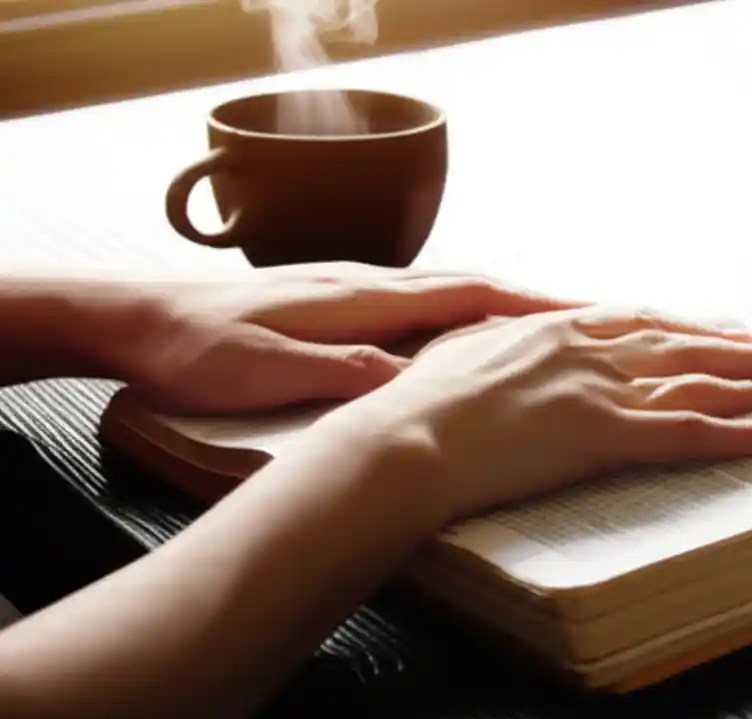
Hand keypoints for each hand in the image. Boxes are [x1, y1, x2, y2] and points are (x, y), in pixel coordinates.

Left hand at [109, 263, 581, 413]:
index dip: (526, 305)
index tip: (583, 313)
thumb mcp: (263, 371)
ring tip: (546, 323)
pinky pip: (418, 299)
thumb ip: (338, 371)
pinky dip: (460, 309)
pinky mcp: (332, 296)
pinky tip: (463, 329)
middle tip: (589, 316)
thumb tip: (414, 378)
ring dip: (498, 302)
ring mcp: (350, 284)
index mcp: (360, 298)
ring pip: (444, 289)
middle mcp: (365, 281)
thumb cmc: (195, 349)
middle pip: (467, 284)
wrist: (135, 316)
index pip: (463, 295)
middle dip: (530, 299)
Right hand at [330, 307, 751, 521]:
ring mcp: (603, 389)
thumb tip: (506, 336)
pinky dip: (740, 435)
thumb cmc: (421, 400)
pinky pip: (690, 435)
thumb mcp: (463, 348)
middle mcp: (592, 348)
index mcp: (558, 324)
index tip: (721, 328)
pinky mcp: (608, 435)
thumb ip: (500, 338)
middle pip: (683, 345)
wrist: (409, 437)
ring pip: (698, 384)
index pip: (643, 320)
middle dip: (736, 349)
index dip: (689, 326)